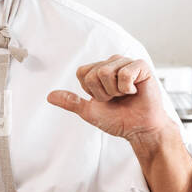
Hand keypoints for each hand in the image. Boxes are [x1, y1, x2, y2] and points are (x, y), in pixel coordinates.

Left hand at [47, 55, 176, 150]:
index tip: (104, 99)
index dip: (90, 91)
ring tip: (125, 95)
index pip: (82, 73)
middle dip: (103, 93)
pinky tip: (134, 91)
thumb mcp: (89, 111)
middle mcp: (112, 63)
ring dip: (114, 91)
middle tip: (116, 99)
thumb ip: (71, 102)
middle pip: (93, 74)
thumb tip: (50, 96)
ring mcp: (127, 63)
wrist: (139, 129)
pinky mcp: (141, 66)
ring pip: (106, 72)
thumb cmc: (119, 119)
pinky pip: (124, 73)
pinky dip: (127, 88)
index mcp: (100, 70)